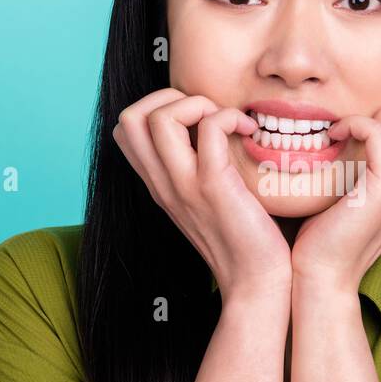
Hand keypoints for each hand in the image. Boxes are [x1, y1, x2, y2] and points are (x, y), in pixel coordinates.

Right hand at [112, 88, 291, 297]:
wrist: (256, 285)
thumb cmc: (244, 241)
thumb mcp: (208, 201)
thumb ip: (198, 168)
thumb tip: (210, 130)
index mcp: (159, 185)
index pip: (125, 130)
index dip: (154, 107)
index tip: (195, 118)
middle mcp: (163, 184)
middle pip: (128, 117)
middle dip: (168, 96)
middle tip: (208, 113)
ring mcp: (184, 186)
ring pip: (160, 118)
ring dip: (198, 103)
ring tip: (227, 120)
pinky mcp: (213, 188)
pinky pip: (209, 128)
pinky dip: (230, 116)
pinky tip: (249, 131)